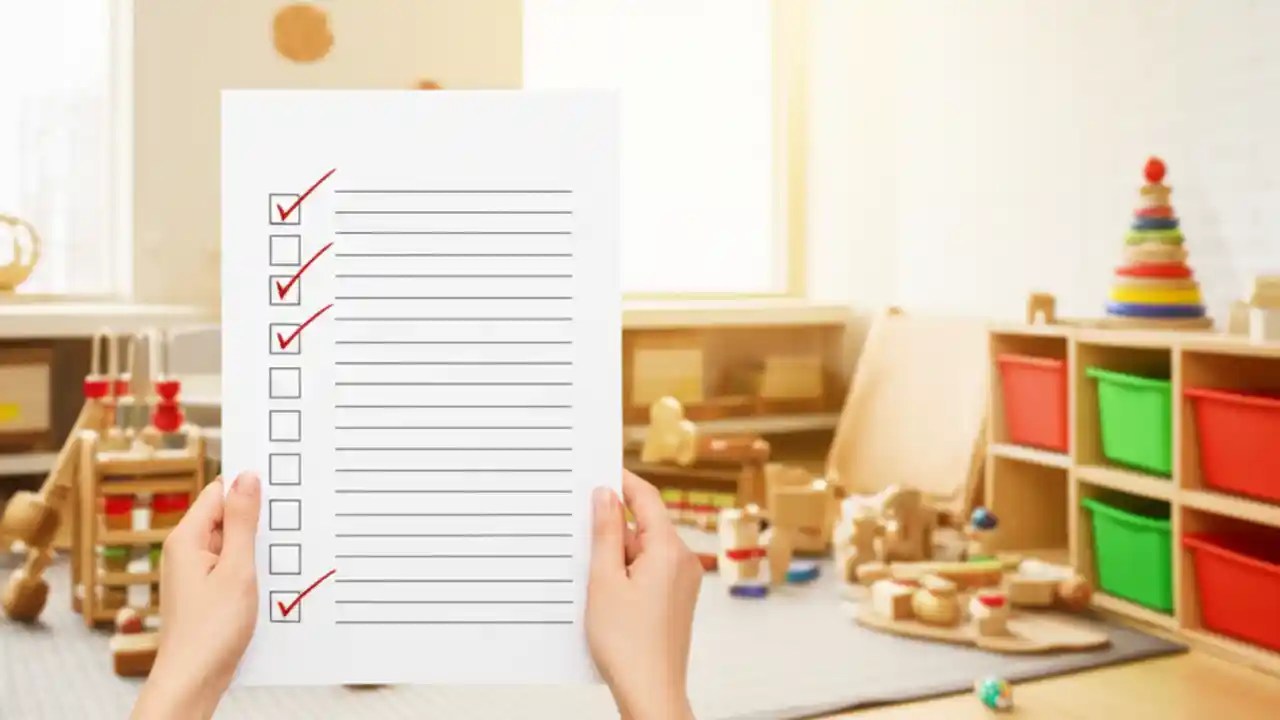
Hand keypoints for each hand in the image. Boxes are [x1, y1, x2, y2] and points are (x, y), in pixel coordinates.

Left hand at [132, 473, 260, 719]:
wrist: (194, 680)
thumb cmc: (211, 630)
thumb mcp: (236, 569)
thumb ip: (243, 522)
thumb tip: (247, 477)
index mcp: (187, 539)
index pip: (218, 492)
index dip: (247, 487)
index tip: (279, 486)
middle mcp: (186, 552)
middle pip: (225, 517)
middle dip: (255, 520)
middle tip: (286, 525)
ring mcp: (194, 573)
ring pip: (231, 544)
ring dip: (255, 548)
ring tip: (277, 559)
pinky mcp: (204, 592)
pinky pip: (230, 566)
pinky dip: (250, 569)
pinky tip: (268, 581)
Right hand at [587, 471, 701, 719]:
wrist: (651, 691)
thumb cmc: (627, 644)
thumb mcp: (604, 580)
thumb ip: (605, 533)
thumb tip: (605, 495)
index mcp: (668, 550)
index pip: (647, 498)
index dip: (623, 481)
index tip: (600, 471)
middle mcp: (682, 561)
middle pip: (645, 525)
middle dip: (613, 526)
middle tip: (580, 530)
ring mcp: (682, 581)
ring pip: (645, 550)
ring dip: (617, 553)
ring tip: (591, 574)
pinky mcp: (676, 599)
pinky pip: (650, 570)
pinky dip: (627, 571)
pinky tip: (605, 590)